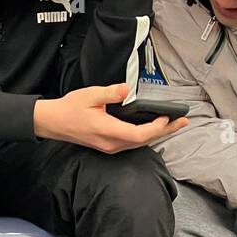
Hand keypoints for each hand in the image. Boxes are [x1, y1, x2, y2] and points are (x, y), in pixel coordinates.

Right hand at [33, 83, 186, 152]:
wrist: (53, 123)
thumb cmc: (69, 109)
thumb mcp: (90, 95)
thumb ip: (111, 93)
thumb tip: (127, 90)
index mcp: (108, 131)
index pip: (139, 134)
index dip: (156, 128)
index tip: (167, 117)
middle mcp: (111, 143)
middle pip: (145, 141)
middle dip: (166, 131)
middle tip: (183, 122)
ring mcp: (110, 147)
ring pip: (140, 143)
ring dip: (158, 134)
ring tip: (173, 124)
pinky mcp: (108, 145)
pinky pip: (132, 143)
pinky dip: (146, 136)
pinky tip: (153, 129)